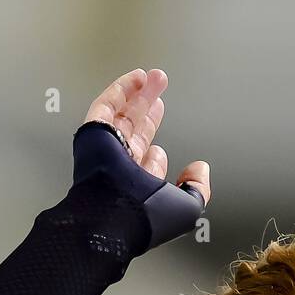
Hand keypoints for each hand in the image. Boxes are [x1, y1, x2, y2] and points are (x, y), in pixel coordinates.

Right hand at [72, 68, 210, 258]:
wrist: (115, 216)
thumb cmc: (148, 217)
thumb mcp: (188, 207)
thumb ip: (198, 189)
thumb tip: (200, 170)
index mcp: (139, 188)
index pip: (146, 167)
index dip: (156, 156)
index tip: (161, 148)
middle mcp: (121, 168)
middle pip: (136, 131)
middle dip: (148, 109)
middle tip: (159, 91)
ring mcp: (106, 148)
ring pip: (123, 115)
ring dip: (138, 94)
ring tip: (153, 77)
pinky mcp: (94, 133)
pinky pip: (106, 106)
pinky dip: (120, 90)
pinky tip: (135, 78)